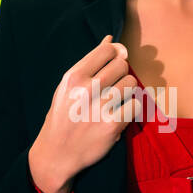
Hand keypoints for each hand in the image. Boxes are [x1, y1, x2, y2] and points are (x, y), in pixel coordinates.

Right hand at [28, 36, 137, 192]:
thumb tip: (110, 38)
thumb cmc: (62, 117)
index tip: (115, 63)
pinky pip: (135, 105)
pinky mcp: (112, 125)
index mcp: (74, 77)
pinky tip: (120, 115)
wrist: (56, 154)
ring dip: (128, 91)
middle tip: (114, 86)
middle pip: (122, 65)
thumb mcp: (67, 87)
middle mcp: (86, 89)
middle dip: (122, 73)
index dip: (116, 54)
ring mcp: (100, 107)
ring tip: (116, 101)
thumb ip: (89, 63)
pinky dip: (131, 110)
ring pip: (131, 83)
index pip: (107, 50)